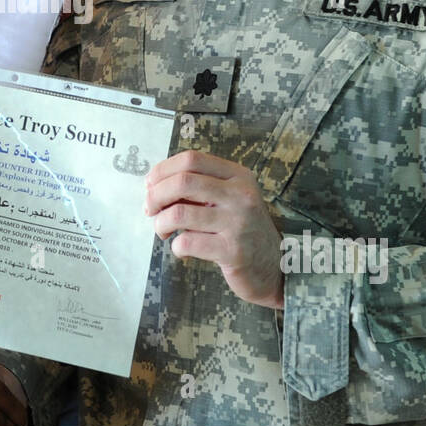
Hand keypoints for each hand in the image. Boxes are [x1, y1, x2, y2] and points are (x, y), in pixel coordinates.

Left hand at [145, 150, 284, 307]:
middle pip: (183, 181)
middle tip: (150, 209)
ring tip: (163, 230)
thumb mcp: (228, 199)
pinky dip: (176, 246)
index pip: (192, 159)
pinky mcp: (233, 251)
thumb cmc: (241, 230)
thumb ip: (198, 188)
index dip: (163, 170)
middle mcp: (241, 195)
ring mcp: (239, 223)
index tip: (150, 185)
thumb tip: (153, 185)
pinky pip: (188, 242)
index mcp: (238, 176)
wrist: (275, 266)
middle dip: (156, 195)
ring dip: (161, 223)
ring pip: (180, 213)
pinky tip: (182, 249)